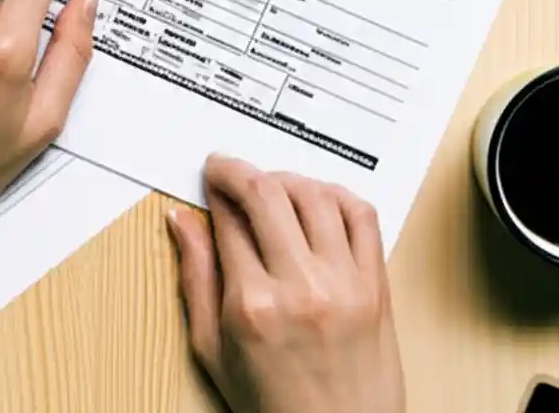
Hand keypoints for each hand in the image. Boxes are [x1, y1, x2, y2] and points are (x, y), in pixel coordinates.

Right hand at [167, 156, 404, 412]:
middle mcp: (300, 287)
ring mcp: (344, 283)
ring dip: (286, 178)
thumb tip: (182, 222)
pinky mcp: (376, 286)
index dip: (215, 190)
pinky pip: (362, 216)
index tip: (210, 183)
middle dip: (239, 170)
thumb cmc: (274, 404)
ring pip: (314, 195)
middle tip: (227, 169)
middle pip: (267, 193)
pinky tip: (318, 200)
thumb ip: (196, 277)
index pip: (228, 220)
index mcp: (252, 305)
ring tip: (271, 186)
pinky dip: (338, 194)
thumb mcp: (213, 348)